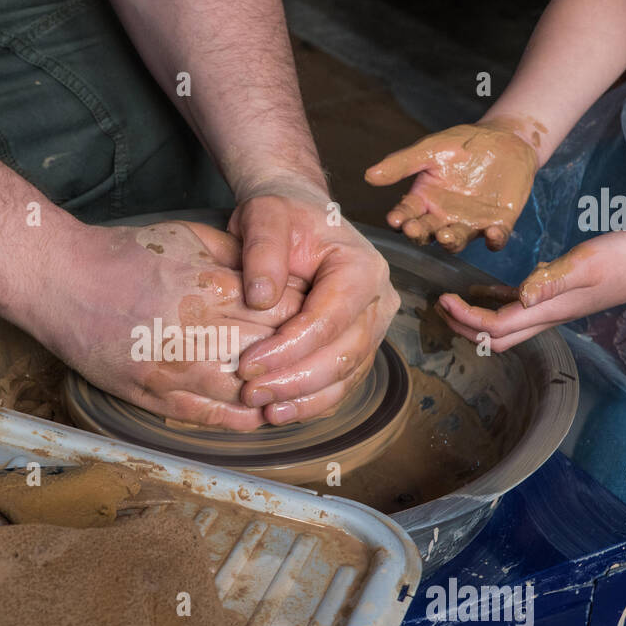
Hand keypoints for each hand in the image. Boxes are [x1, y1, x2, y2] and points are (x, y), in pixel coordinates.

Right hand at [31, 221, 304, 429]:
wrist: (62, 282)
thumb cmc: (126, 255)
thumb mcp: (188, 236)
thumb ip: (236, 253)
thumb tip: (280, 273)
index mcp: (209, 286)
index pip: (281, 309)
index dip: (303, 316)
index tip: (313, 319)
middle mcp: (196, 330)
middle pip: (269, 351)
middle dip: (295, 356)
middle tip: (311, 357)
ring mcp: (173, 367)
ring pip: (245, 391)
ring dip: (273, 394)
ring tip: (290, 392)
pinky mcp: (152, 394)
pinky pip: (207, 415)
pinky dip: (239, 420)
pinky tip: (257, 415)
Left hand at [226, 177, 401, 423]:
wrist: (294, 216)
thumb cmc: (280, 214)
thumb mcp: (264, 214)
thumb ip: (263, 249)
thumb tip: (261, 298)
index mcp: (361, 268)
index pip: (329, 319)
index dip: (289, 349)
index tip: (247, 365)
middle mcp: (377, 301)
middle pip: (343, 354)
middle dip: (295, 381)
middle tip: (250, 392)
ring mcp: (372, 327)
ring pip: (346, 376)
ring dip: (304, 398)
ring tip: (264, 410)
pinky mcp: (357, 346)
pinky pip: (341, 382)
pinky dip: (312, 401)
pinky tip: (280, 411)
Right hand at [364, 118, 539, 252]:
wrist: (505, 140)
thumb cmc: (464, 144)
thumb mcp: (431, 149)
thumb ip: (402, 163)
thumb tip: (369, 176)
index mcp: (425, 200)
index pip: (407, 214)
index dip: (399, 218)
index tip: (394, 219)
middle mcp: (443, 217)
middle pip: (427, 233)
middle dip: (419, 234)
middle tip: (414, 229)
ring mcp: (469, 224)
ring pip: (455, 241)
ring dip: (449, 242)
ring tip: (445, 236)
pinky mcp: (497, 225)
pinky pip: (495, 239)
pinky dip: (494, 240)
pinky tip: (492, 234)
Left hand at [434, 231, 625, 351]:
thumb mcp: (586, 263)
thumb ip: (552, 279)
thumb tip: (520, 297)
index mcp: (548, 310)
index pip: (495, 326)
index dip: (465, 317)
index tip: (444, 300)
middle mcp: (549, 315)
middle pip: (496, 337)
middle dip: (464, 327)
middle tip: (441, 306)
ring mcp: (556, 309)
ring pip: (508, 326)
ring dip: (477, 318)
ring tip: (455, 301)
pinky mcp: (563, 297)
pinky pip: (523, 308)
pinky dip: (499, 303)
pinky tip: (490, 290)